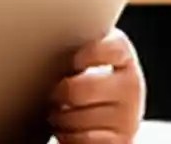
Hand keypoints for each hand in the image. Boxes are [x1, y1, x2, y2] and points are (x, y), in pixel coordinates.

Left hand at [49, 29, 144, 143]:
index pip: (113, 47)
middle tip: (52, 94)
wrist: (108, 119)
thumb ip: (74, 44)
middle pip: (80, 88)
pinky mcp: (121, 141)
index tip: (73, 60)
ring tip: (59, 111)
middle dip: (58, 94)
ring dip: (59, 117)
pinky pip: (84, 140)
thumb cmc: (85, 79)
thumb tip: (39, 36)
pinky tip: (68, 129)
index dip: (90, 53)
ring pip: (77, 118)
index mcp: (123, 57)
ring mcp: (129, 117)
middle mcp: (131, 86)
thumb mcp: (84, 57)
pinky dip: (68, 137)